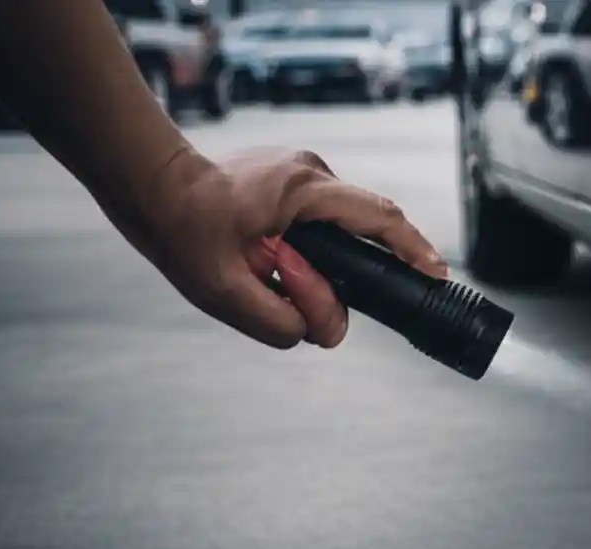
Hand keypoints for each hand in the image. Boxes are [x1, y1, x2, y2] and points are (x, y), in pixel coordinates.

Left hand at [127, 146, 447, 348]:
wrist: (154, 187)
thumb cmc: (183, 232)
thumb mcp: (222, 292)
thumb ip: (277, 322)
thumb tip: (313, 333)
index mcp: (302, 192)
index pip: (380, 220)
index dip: (414, 251)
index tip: (436, 276)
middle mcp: (313, 175)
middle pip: (363, 236)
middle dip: (337, 280)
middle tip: (286, 284)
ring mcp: (307, 175)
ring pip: (343, 236)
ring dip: (317, 268)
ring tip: (266, 267)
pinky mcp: (297, 184)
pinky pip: (326, 226)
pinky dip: (311, 252)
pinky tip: (274, 258)